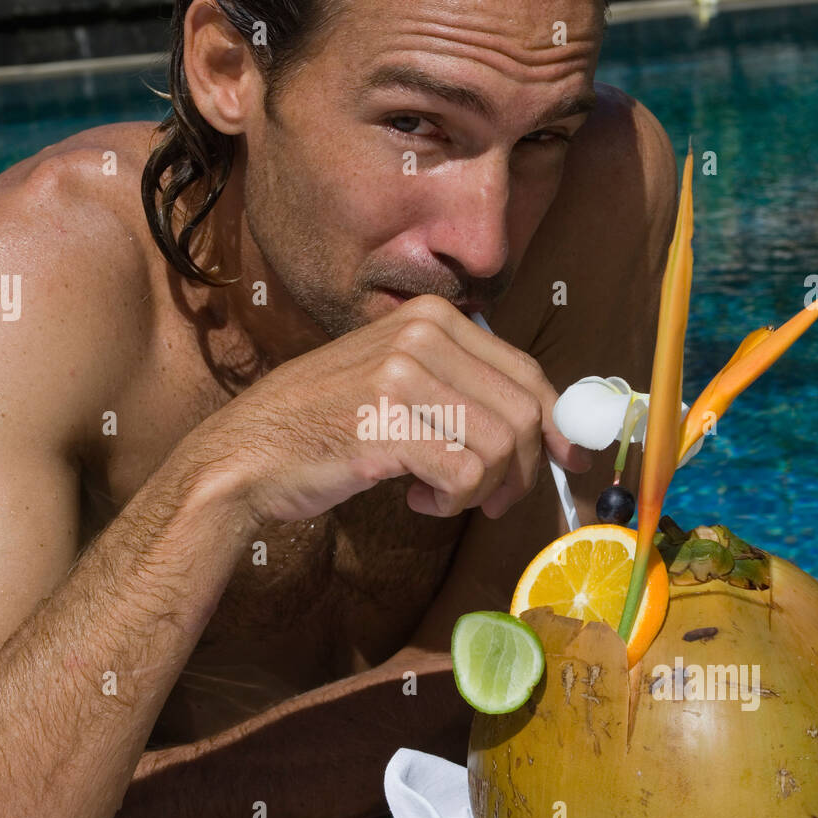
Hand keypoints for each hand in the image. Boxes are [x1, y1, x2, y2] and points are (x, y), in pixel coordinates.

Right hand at [195, 294, 591, 524]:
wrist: (249, 451)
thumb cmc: (325, 424)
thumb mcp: (396, 380)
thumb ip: (462, 388)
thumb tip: (546, 427)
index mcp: (432, 317)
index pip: (525, 371)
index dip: (555, 425)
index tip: (568, 461)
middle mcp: (422, 335)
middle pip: (522, 412)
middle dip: (521, 470)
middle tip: (492, 500)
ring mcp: (403, 375)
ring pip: (500, 446)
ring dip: (481, 489)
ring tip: (442, 496)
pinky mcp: (389, 424)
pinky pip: (465, 474)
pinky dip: (453, 500)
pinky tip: (420, 499)